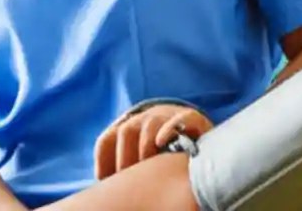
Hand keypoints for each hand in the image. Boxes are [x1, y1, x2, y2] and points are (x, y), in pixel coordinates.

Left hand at [93, 104, 213, 178]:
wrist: (198, 131)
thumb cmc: (164, 153)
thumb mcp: (141, 158)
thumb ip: (126, 167)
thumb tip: (107, 186)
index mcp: (130, 127)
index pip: (107, 139)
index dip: (103, 159)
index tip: (103, 179)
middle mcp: (146, 118)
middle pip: (126, 131)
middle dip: (125, 157)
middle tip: (129, 179)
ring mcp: (169, 116)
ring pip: (150, 124)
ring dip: (145, 147)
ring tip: (148, 167)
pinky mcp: (192, 118)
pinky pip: (180, 119)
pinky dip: (169, 128)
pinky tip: (161, 142)